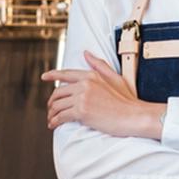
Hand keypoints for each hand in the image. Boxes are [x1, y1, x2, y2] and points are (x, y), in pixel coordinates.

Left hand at [41, 51, 164, 138]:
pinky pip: (61, 116)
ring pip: (57, 105)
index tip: (44, 77)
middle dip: (52, 102)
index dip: (53, 75)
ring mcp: (82, 97)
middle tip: (51, 109)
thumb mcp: (115, 78)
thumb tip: (86, 53)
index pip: (66, 73)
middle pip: (58, 92)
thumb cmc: (128, 100)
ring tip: (52, 120)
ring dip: (52, 114)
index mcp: (91, 76)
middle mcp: (84, 84)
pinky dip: (55, 121)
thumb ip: (99, 65)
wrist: (134, 116)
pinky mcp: (81, 111)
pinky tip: (54, 125)